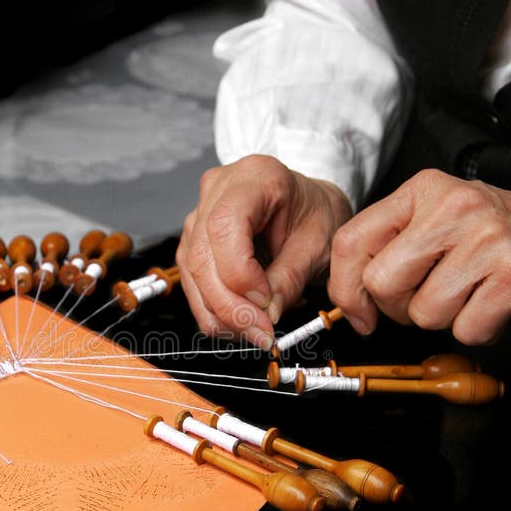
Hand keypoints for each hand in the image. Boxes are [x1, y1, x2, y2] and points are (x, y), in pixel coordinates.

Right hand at [176, 154, 352, 347]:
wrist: (309, 204)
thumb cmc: (316, 213)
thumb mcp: (318, 244)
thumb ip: (291, 278)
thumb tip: (267, 313)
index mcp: (254, 177)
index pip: (224, 226)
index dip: (239, 273)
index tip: (266, 303)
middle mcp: (217, 191)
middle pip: (202, 256)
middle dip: (230, 305)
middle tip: (262, 333)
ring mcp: (199, 215)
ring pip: (192, 274)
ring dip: (221, 314)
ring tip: (256, 331)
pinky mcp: (194, 241)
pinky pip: (193, 282)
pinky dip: (214, 310)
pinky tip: (241, 322)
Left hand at [327, 168, 510, 344]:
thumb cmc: (497, 238)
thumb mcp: (436, 223)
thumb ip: (388, 247)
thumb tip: (349, 299)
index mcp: (423, 190)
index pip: (350, 241)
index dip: (345, 288)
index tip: (359, 312)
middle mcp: (453, 206)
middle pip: (381, 282)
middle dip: (398, 307)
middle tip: (428, 296)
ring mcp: (487, 238)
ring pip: (422, 313)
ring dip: (443, 318)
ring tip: (469, 292)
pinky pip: (465, 329)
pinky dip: (477, 329)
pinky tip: (492, 303)